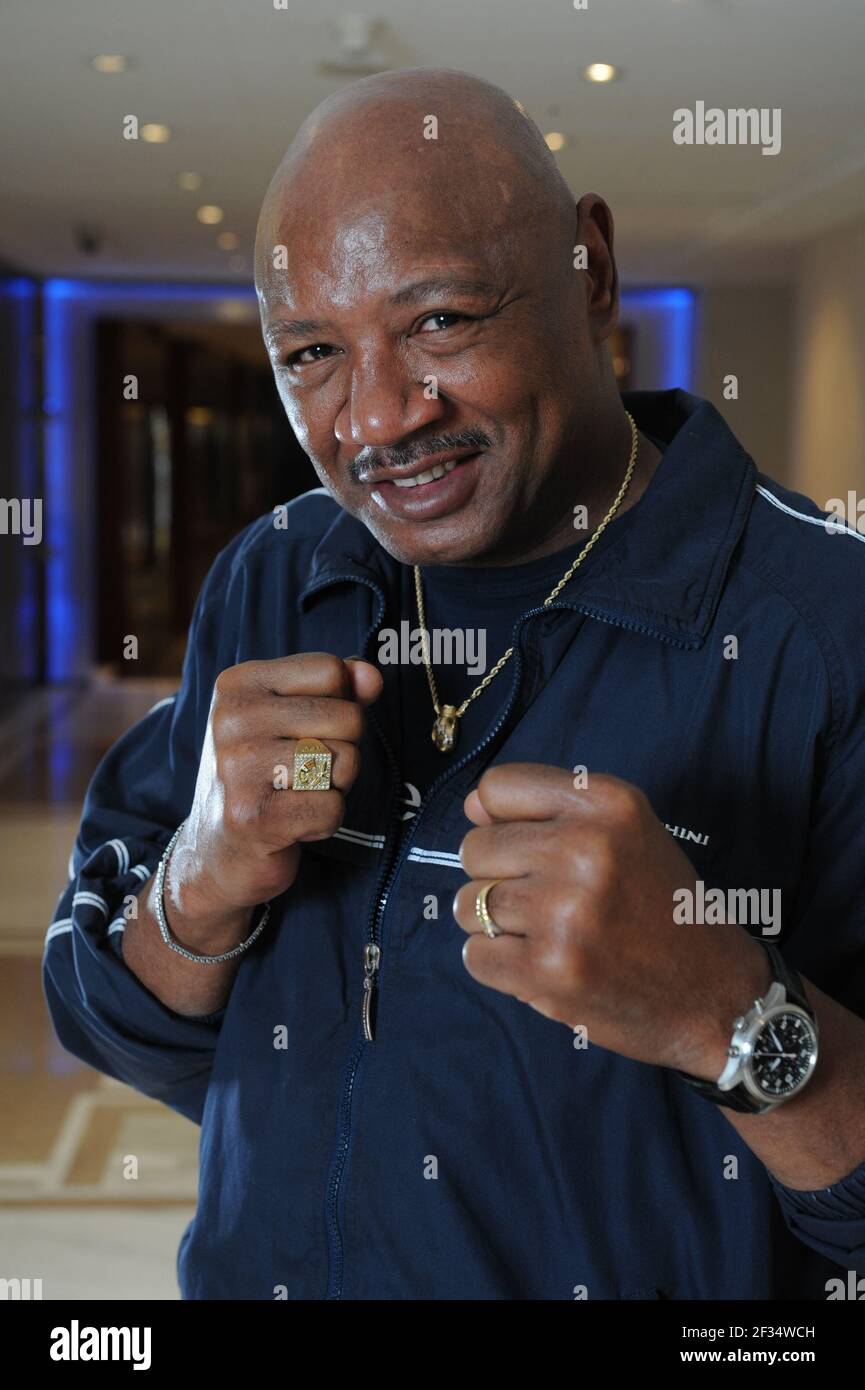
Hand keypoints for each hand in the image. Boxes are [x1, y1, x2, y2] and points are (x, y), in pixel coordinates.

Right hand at [168, 653, 382, 931]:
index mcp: (239, 683)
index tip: (306, 730)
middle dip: (343, 749)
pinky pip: (333, 808)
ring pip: (345, 762)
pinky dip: (326, 821)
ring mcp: (237, 768)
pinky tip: (293, 823)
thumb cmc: (268, 773)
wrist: (221, 847)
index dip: (340, 704)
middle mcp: (231, 719)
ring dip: (335, 787)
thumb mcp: (296, 717)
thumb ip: (340, 689)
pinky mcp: (252, 817)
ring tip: (296, 794)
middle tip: (303, 771)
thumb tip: (372, 676)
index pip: (332, 670)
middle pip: (348, 717)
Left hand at [452, 764, 768, 1077]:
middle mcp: (585, 849)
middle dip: (496, 877)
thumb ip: (550, 811)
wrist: (715, 994)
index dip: (500, 820)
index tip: (528, 847)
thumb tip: (470, 807)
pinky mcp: (547, 969)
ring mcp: (564, 912)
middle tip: (544, 900)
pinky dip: (499, 966)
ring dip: (495, 925)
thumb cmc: (664, 909)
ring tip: (547, 935)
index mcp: (607, 804)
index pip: (496, 788)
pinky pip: (474, 955)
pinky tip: (543, 965)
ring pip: (467, 904)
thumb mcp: (626, 834)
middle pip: (475, 847)